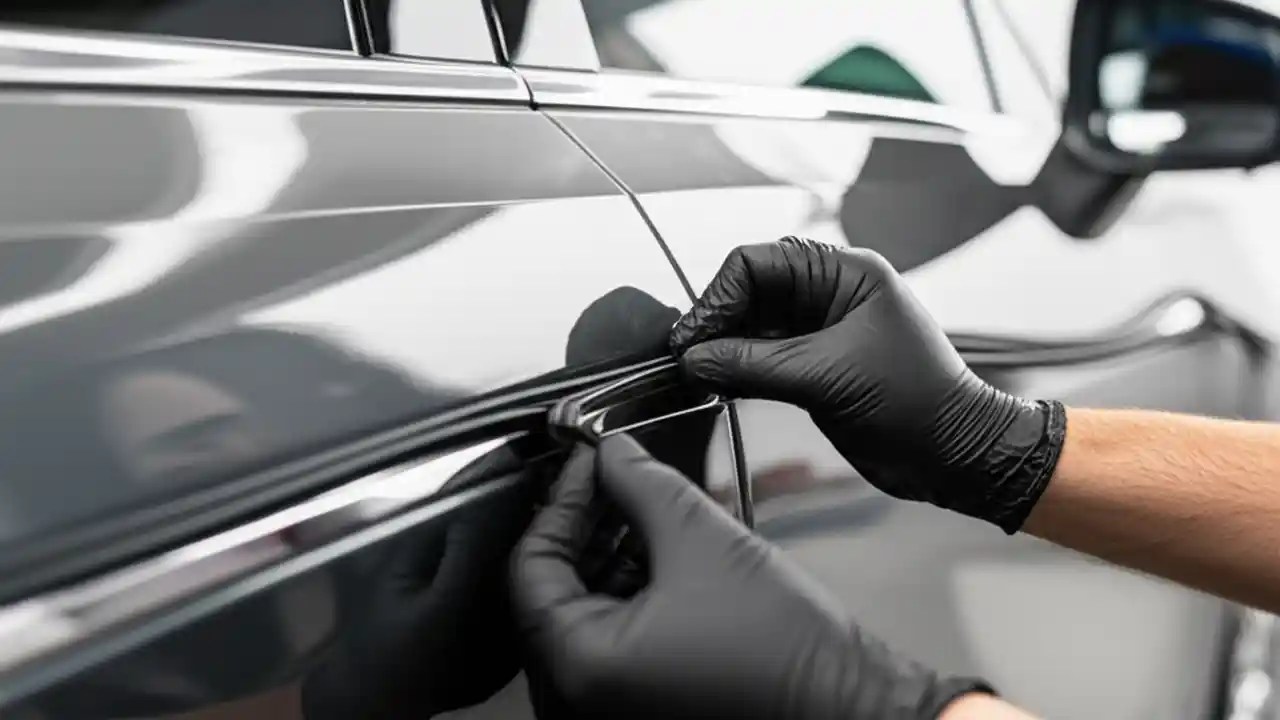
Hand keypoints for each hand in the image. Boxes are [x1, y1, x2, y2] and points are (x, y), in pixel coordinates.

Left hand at [510, 435, 988, 719]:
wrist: (853, 707)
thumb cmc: (785, 649)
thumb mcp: (702, 541)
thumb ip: (642, 484)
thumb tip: (610, 452)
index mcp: (578, 667)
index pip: (530, 567)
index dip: (560, 501)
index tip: (589, 462)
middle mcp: (579, 700)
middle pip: (552, 591)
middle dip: (584, 525)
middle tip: (611, 474)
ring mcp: (608, 708)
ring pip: (582, 614)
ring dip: (606, 554)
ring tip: (639, 503)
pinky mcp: (639, 706)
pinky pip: (610, 641)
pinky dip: (626, 592)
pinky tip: (657, 548)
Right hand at [668, 237, 1065, 532]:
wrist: (953, 455)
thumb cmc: (917, 404)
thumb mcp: (827, 378)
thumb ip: (754, 365)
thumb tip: (695, 359)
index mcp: (846, 273)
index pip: (760, 263)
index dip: (719, 296)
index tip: (693, 336)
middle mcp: (830, 294)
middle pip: (751, 291)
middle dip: (716, 320)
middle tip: (686, 356)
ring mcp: (821, 331)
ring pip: (752, 326)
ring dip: (722, 347)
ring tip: (694, 372)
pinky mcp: (813, 366)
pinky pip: (761, 358)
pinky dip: (736, 369)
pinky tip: (717, 382)